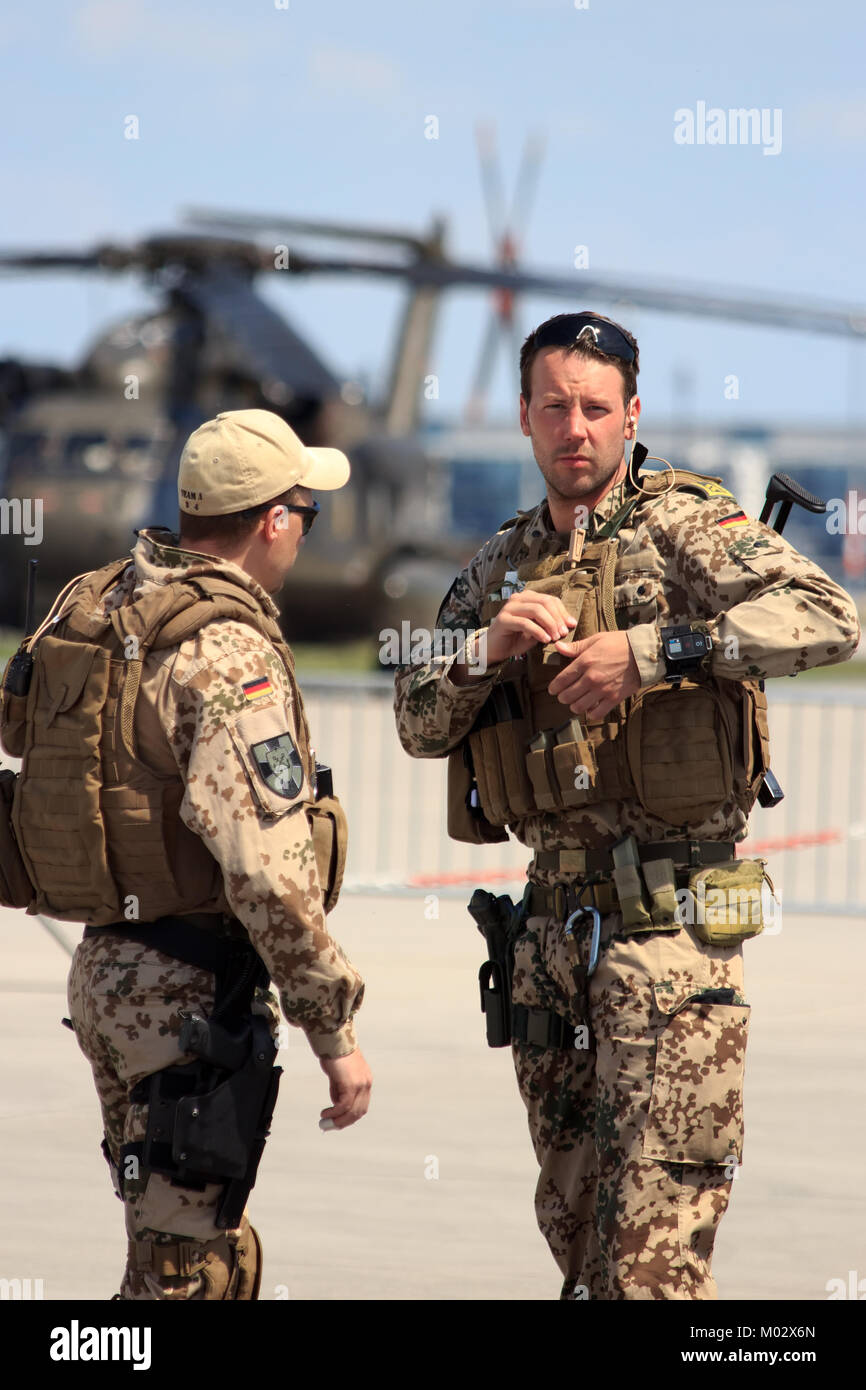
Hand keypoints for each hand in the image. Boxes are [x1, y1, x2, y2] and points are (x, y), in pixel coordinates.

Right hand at [318, 1048, 371, 1129]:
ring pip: (351, 1111)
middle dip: (344, 1121)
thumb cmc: (334, 1054)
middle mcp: (366, 1083)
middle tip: (331, 1126)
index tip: (338, 1121)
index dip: (350, 1116)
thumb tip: (336, 1103)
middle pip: (359, 1111)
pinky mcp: (350, 1084)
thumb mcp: (339, 1074)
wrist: (334, 1039)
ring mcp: (360, 1084)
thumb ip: (340, 1088)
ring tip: (326, 1122)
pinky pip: (343, 1105)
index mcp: (365, 1080)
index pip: (362, 1105)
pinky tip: (325, 1113)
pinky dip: (334, 1113)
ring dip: (338, 1120)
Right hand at [452, 592, 576, 684]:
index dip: (563, 612)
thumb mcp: (538, 630)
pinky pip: (525, 623)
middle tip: (564, 632)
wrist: (494, 649)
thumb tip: (570, 623)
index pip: (550, 599)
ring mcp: (509, 608)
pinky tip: (545, 640)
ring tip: (556, 637)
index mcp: (527, 598)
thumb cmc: (517, 638)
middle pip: (545, 602)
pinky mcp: (503, 619)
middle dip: (557, 618)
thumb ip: (550, 624)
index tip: (572, 625)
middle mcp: (518, 599)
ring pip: (536, 610)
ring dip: (549, 624)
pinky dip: (538, 631)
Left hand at [548, 631, 641, 720]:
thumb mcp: (596, 640)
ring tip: (576, 702)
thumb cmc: (620, 644)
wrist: (643, 653)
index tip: (553, 689)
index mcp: (584, 662)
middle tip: (564, 695)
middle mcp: (591, 678)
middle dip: (563, 697)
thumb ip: (576, 647)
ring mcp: (602, 690)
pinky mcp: (614, 698)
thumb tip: (558, 647)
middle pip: (567, 696)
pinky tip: (591, 707)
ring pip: (578, 707)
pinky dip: (591, 713)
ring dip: (575, 706)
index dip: (554, 687)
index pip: (561, 680)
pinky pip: (596, 713)